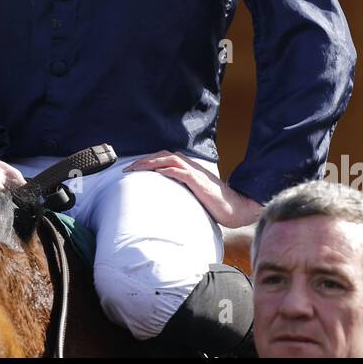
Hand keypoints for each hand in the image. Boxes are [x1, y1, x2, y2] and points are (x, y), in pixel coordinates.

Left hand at [122, 151, 263, 227]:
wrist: (236, 208)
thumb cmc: (215, 204)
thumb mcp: (194, 196)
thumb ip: (181, 191)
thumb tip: (165, 198)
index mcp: (188, 168)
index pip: (164, 158)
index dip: (147, 161)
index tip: (132, 168)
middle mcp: (191, 167)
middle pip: (163, 155)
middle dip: (144, 160)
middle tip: (127, 168)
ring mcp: (195, 173)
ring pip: (169, 160)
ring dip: (151, 162)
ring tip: (136, 168)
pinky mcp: (199, 182)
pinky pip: (181, 171)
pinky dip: (168, 169)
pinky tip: (157, 172)